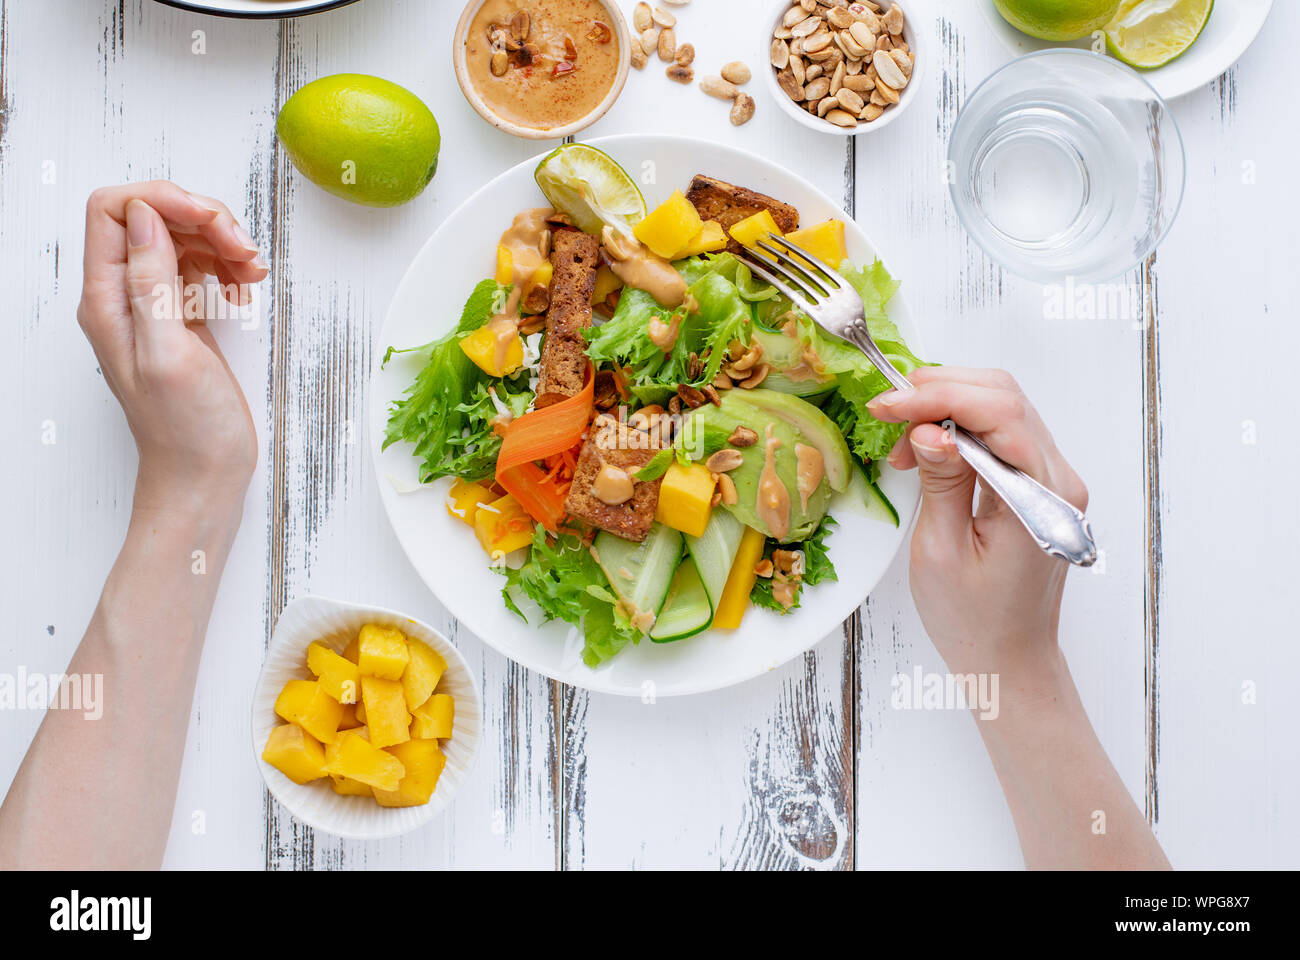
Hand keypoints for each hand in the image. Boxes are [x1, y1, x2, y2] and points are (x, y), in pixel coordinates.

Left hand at [77, 182, 268, 510]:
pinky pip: (200, 266)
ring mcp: (153, 304)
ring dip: (223, 242)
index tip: (213, 222)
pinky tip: (246, 288)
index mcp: (106, 300)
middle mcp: (123, 296)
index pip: (113, 211)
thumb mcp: (169, 353)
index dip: (164, 201)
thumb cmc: (186, 429)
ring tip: (252, 274)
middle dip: (204, 220)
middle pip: (153, 216)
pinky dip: (227, 266)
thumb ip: (151, 282)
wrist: (203, 475)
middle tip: (244, 251)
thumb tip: (143, 217)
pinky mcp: (181, 316)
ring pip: (181, 237)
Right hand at [868, 368, 1089, 691]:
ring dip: (947, 407)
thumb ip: (942, 481)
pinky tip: (928, 448)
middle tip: (887, 414)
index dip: (935, 397)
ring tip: (902, 440)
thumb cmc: (974, 621)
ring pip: (1003, 407)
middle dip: (940, 391)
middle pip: (1004, 397)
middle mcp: (1058, 480)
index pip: (996, 413)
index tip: (885, 405)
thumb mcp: (942, 551)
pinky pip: (1003, 433)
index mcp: (1038, 498)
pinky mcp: (1037, 485)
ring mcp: (1052, 480)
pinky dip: (961, 426)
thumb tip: (928, 428)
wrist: (1009, 660)